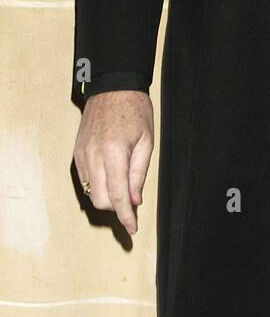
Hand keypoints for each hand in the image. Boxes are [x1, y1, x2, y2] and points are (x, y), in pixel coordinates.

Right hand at [73, 91, 153, 235]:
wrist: (112, 87)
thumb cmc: (135, 111)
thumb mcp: (146, 141)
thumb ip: (139, 173)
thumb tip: (134, 201)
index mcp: (114, 153)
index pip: (118, 196)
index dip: (126, 216)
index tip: (132, 229)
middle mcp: (93, 157)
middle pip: (102, 200)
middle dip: (117, 208)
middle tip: (133, 203)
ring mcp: (82, 156)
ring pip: (92, 193)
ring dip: (108, 198)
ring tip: (123, 188)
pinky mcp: (76, 154)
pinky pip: (86, 181)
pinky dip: (98, 186)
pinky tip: (111, 177)